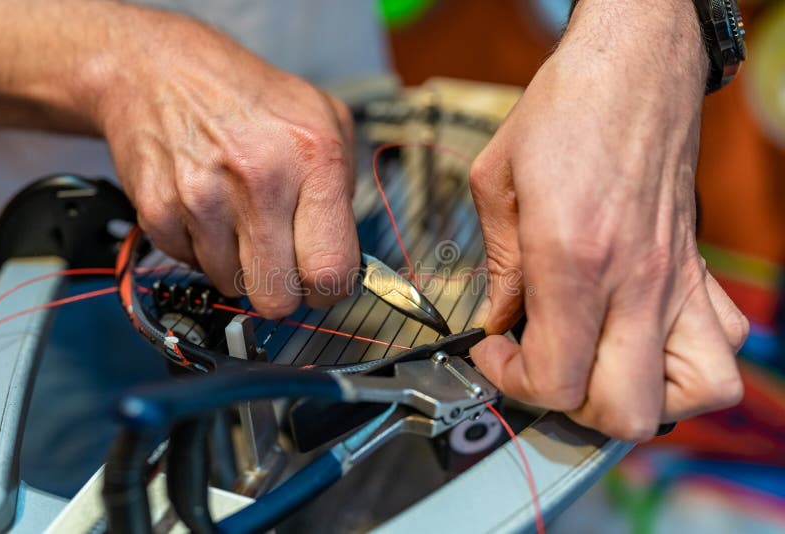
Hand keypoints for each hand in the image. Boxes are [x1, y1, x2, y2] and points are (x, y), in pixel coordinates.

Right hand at [94, 7, 357, 316]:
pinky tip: (207, 209)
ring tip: (238, 216)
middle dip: (283, 289)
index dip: (329, 291)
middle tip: (281, 261)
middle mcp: (260, 180)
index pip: (330, 271)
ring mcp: (204, 198)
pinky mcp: (158, 210)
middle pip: (277, 300)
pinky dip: (201, 249)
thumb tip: (347, 263)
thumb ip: (345, 195)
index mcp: (314, 159)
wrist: (159, 67)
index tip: (324, 284)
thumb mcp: (326, 122)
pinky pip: (191, 266)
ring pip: (232, 287)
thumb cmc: (249, 98)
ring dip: (239, 264)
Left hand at [468, 0, 747, 440]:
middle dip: (573, 408)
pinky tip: (642, 337)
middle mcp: (634, 280)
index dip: (512, 381)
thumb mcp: (497, 181)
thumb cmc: (564, 111)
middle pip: (625, 410)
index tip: (493, 352)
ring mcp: (676, 278)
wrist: (633, 65)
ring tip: (600, 370)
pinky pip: (722, 343)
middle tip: (542, 368)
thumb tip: (500, 318)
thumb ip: (499, 264)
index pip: (555, 377)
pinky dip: (686, 362)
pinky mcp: (698, 268)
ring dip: (642, 399)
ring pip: (697, 392)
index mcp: (572, 258)